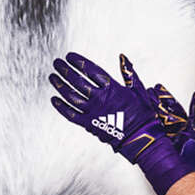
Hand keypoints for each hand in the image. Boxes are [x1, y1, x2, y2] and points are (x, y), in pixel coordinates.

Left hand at [48, 51, 194, 194]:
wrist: (141, 138)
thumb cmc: (143, 114)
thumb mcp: (139, 90)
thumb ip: (128, 73)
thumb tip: (123, 57)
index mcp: (112, 87)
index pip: (90, 70)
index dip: (78, 61)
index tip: (69, 56)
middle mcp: (100, 98)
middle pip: (77, 80)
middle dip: (65, 70)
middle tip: (56, 63)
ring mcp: (93, 112)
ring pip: (71, 96)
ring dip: (60, 85)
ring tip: (52, 77)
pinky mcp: (89, 124)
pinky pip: (71, 115)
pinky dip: (61, 107)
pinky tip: (54, 99)